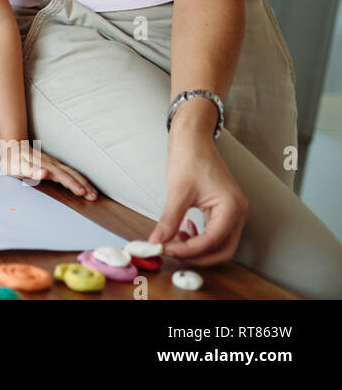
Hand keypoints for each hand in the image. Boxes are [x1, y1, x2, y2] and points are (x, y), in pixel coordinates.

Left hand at [0, 139, 97, 199]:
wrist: (12, 147)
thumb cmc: (12, 160)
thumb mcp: (16, 166)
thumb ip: (30, 170)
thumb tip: (44, 173)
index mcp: (45, 165)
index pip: (62, 176)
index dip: (72, 184)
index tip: (82, 192)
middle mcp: (52, 164)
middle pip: (71, 175)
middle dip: (84, 185)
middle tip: (94, 197)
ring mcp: (54, 164)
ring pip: (73, 173)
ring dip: (84, 183)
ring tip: (93, 194)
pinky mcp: (54, 166)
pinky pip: (70, 173)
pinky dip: (79, 180)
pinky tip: (84, 186)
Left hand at [150, 135, 247, 264]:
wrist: (192, 138)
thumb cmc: (189, 158)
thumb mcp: (177, 192)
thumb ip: (169, 220)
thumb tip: (156, 241)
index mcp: (232, 208)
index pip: (212, 242)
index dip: (188, 250)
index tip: (165, 248)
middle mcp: (238, 213)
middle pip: (222, 250)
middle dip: (197, 256)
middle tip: (171, 251)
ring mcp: (232, 212)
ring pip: (219, 244)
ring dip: (197, 247)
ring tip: (174, 238)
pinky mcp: (223, 210)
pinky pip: (215, 233)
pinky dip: (199, 237)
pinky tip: (183, 229)